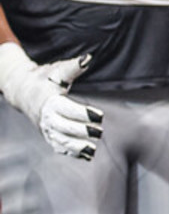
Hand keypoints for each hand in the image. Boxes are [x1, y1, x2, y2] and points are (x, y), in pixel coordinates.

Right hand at [0, 45, 102, 159]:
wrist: (23, 90)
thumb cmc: (45, 77)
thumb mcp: (58, 69)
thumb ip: (74, 66)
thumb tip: (88, 58)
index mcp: (48, 101)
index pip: (66, 110)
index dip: (83, 114)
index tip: (100, 115)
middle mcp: (45, 117)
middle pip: (63, 128)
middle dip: (81, 132)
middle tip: (100, 132)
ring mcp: (45, 128)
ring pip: (59, 141)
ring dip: (76, 147)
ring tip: (93, 149)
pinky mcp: (47, 134)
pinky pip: (58, 146)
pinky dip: (71, 152)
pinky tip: (88, 155)